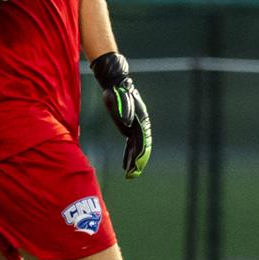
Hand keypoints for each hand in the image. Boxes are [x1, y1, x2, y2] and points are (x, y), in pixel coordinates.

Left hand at [91, 52, 151, 177]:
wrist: (115, 84)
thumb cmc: (117, 92)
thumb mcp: (119, 100)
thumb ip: (125, 112)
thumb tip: (127, 124)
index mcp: (141, 120)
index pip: (143, 142)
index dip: (140, 155)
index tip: (136, 166)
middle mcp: (141, 125)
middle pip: (141, 148)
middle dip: (138, 162)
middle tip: (133, 175)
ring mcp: (135, 127)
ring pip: (136, 148)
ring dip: (134, 161)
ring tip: (130, 174)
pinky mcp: (128, 128)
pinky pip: (130, 144)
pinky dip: (128, 155)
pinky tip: (125, 165)